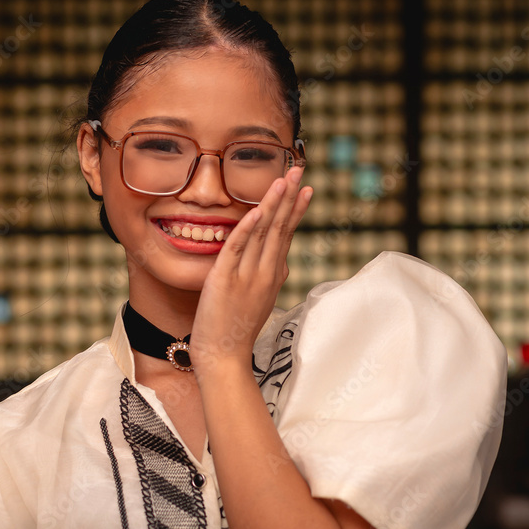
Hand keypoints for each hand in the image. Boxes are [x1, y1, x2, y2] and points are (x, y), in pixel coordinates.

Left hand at [190, 167, 312, 378]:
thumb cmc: (235, 331)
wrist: (223, 358)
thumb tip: (277, 263)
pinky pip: (238, 249)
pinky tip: (257, 210)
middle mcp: (265, 273)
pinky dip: (248, 228)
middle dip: (290, 196)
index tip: (305, 188)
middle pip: (280, 227)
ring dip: (274, 204)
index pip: (286, 235)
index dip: (295, 209)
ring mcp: (247, 276)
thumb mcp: (257, 300)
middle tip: (299, 169)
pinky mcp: (225, 280)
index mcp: (272, 275)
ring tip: (283, 179)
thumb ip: (264, 277)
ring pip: (263, 233)